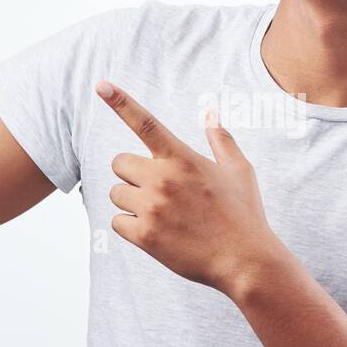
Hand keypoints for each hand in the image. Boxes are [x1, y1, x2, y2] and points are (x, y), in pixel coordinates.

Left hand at [96, 80, 287, 295]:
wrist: (245, 261)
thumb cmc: (244, 214)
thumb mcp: (239, 171)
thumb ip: (220, 139)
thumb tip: (211, 112)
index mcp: (183, 159)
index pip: (146, 123)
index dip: (121, 102)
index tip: (101, 85)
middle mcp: (163, 179)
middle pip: (119, 163)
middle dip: (132, 174)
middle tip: (158, 190)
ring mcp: (151, 208)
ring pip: (116, 193)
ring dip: (131, 201)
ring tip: (162, 214)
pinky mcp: (144, 236)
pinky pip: (117, 222)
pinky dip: (130, 227)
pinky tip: (156, 232)